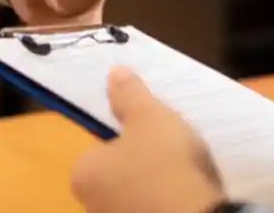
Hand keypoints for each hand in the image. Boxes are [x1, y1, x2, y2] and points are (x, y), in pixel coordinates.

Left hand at [72, 67, 226, 212]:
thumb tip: (114, 73)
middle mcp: (91, 204)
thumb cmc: (165, 165)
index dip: (126, 137)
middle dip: (141, 164)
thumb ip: (130, 95)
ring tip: (188, 175)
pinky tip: (190, 196)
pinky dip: (169, 203)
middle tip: (172, 153)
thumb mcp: (149, 118)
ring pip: (137, 195)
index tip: (152, 134)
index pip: (99, 149)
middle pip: (117, 174)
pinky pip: (155, 208)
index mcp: (83, 174)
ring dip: (156, 186)